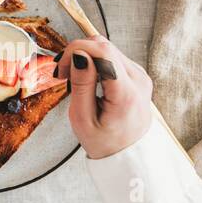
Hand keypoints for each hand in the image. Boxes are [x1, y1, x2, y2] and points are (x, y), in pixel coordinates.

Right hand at [55, 37, 152, 158]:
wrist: (127, 156)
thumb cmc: (104, 142)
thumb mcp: (83, 119)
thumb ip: (81, 84)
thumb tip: (78, 54)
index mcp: (127, 93)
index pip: (103, 51)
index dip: (76, 50)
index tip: (61, 67)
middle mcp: (139, 80)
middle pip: (104, 46)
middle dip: (78, 51)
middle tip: (63, 73)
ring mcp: (140, 76)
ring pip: (107, 48)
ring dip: (86, 56)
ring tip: (74, 78)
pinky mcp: (137, 75)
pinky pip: (112, 56)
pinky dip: (95, 61)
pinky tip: (87, 78)